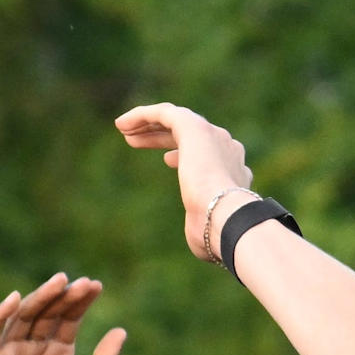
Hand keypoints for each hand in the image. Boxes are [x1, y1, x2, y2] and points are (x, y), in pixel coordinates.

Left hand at [114, 103, 257, 263]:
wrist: (227, 216)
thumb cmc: (216, 232)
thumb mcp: (207, 230)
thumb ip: (203, 225)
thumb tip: (201, 241)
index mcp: (232, 170)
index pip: (207, 155)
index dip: (185, 154)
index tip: (167, 159)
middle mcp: (226, 148)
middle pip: (188, 135)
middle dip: (161, 137)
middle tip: (135, 141)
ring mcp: (212, 135)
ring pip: (176, 121)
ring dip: (149, 124)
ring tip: (123, 129)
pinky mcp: (194, 127)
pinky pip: (165, 113)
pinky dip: (143, 115)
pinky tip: (122, 123)